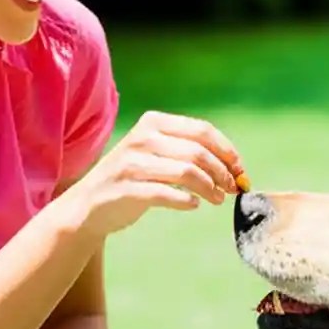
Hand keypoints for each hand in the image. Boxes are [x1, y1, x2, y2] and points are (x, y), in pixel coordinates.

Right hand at [60, 110, 244, 237]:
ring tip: (217, 199)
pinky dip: (187, 201)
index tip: (240, 170)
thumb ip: (188, 152)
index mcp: (153, 123)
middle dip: (222, 172)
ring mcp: (132, 164)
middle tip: (231, 189)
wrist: (88, 206)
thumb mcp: (156, 153)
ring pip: (187, 172)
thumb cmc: (132, 179)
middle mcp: (142, 138)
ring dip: (210, 188)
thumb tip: (234, 168)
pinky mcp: (127, 190)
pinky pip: (167, 194)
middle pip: (198, 152)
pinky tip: (193, 205)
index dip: (227, 151)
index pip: (202, 131)